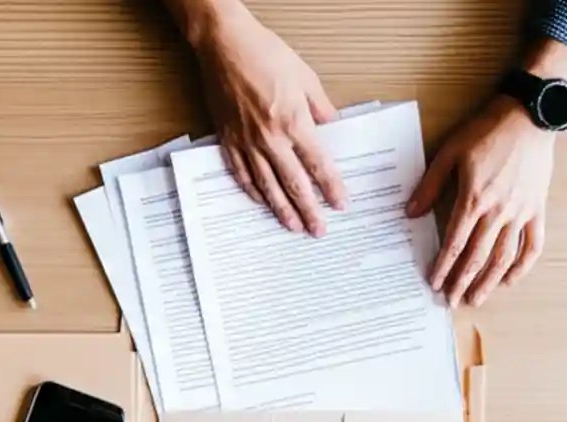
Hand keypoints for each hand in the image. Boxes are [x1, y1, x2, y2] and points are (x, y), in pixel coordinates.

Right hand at [190, 5, 345, 235]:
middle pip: (294, 184)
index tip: (341, 205)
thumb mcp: (305, 78)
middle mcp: (270, 138)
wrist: (225, 45)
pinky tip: (261, 202)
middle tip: (318, 231)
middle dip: (308, 210)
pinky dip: (251, 191)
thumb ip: (321, 107)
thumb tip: (332, 126)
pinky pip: (240, 173)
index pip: (318, 165)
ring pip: (266, 185)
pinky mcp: (227, 139)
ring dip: (281, 209)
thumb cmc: (265, 54)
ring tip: (292, 227)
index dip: (331, 188)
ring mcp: (246, 142)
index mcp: (294, 122)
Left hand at [406, 97, 554, 307]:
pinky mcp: (537, 210)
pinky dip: (522, 266)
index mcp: (473, 199)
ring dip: (489, 281)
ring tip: (476, 298)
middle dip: (462, 282)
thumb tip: (410, 213)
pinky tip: (510, 279)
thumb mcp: (450, 153)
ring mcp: (520, 213)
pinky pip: (533, 245)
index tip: (434, 283)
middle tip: (451, 301)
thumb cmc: (487, 132)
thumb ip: (430, 185)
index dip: (443, 266)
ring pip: (504, 257)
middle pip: (477, 257)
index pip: (454, 243)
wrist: (528, 118)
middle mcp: (498, 212)